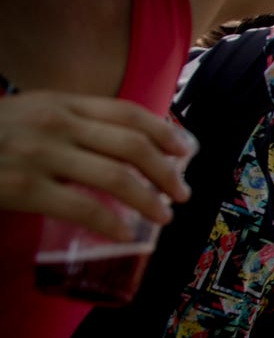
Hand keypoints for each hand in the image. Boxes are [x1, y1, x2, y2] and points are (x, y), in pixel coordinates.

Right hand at [0, 91, 194, 240]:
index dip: (165, 133)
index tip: (186, 151)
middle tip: (182, 193)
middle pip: (132, 145)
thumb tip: (123, 150)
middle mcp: (56, 123)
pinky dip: (112, 223)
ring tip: (164, 216)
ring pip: (116, 177)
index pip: (128, 112)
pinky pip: (82, 207)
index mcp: (61, 102)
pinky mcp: (23, 187)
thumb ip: (71, 125)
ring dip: (149, 199)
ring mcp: (40, 154)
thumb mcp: (32, 114)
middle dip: (166, 171)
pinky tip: (126, 234)